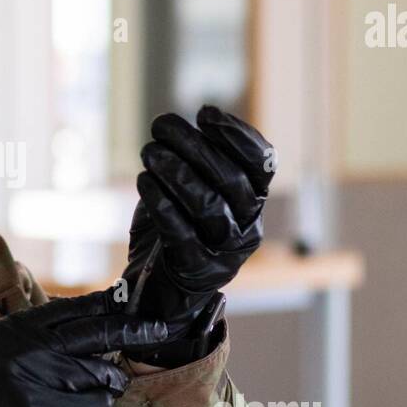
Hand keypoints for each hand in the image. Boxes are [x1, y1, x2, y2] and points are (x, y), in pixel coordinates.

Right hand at [0, 291, 168, 406]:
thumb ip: (33, 339)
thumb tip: (87, 323)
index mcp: (9, 331)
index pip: (68, 309)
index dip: (104, 304)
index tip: (129, 300)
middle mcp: (25, 350)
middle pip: (94, 332)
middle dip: (132, 329)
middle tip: (158, 328)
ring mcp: (39, 383)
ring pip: (100, 373)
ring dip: (109, 382)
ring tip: (103, 387)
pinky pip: (96, 406)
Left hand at [121, 106, 273, 339]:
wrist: (162, 293)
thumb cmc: (178, 230)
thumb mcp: (195, 191)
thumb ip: (201, 161)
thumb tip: (196, 120)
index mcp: (254, 202)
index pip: (261, 163)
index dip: (237, 134)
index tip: (205, 113)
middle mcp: (248, 227)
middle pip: (231, 180)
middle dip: (195, 146)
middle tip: (161, 125)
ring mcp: (225, 253)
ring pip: (209, 205)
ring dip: (176, 171)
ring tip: (149, 151)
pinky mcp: (197, 272)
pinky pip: (181, 233)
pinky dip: (162, 203)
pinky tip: (144, 182)